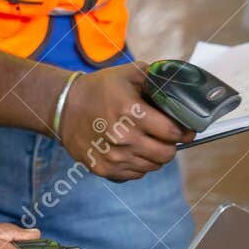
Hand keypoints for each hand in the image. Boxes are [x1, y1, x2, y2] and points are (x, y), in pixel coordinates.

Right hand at [55, 64, 194, 182]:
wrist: (64, 107)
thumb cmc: (100, 89)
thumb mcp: (129, 74)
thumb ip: (158, 79)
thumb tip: (182, 89)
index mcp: (131, 112)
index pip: (172, 133)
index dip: (183, 132)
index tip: (185, 129)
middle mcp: (123, 138)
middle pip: (166, 154)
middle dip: (171, 145)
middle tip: (166, 137)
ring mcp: (113, 156)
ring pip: (152, 166)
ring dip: (155, 155)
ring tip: (148, 142)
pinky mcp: (104, 169)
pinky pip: (135, 174)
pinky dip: (139, 164)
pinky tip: (132, 150)